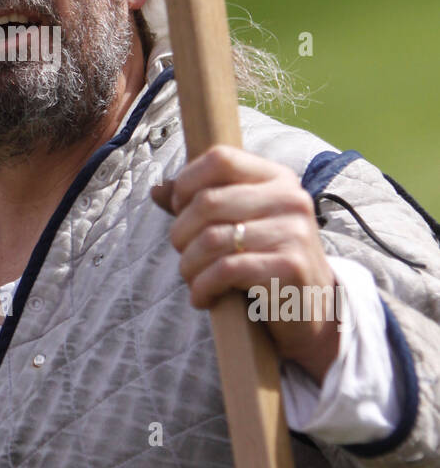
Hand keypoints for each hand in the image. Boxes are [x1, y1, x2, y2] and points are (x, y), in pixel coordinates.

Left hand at [151, 145, 340, 384]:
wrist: (310, 309)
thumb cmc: (265, 259)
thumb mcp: (239, 222)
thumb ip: (200, 203)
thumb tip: (158, 190)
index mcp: (277, 177)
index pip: (220, 158)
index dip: (187, 182)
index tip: (179, 209)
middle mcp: (290, 199)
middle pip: (208, 201)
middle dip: (181, 232)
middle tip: (183, 252)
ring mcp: (294, 232)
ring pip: (212, 239)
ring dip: (189, 265)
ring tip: (192, 278)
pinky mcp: (291, 267)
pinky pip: (226, 270)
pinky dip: (202, 287)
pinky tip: (202, 297)